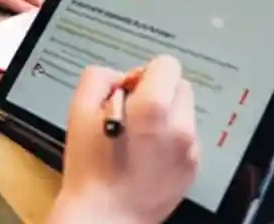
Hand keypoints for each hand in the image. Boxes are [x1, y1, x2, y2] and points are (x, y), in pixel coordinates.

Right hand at [49, 55, 198, 223]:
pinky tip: (148, 157)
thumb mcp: (79, 110)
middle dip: (158, 93)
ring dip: (166, 116)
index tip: (129, 92)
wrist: (106, 217)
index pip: (166, 64)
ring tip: (139, 139)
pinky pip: (187, 138)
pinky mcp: (193, 167)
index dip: (143, 74)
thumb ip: (100, 78)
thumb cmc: (90, 168)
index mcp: (154, 108)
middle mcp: (180, 126)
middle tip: (133, 114)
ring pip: (184, 112)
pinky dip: (171, 140)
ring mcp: (191, 149)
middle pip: (180, 85)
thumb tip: (121, 77)